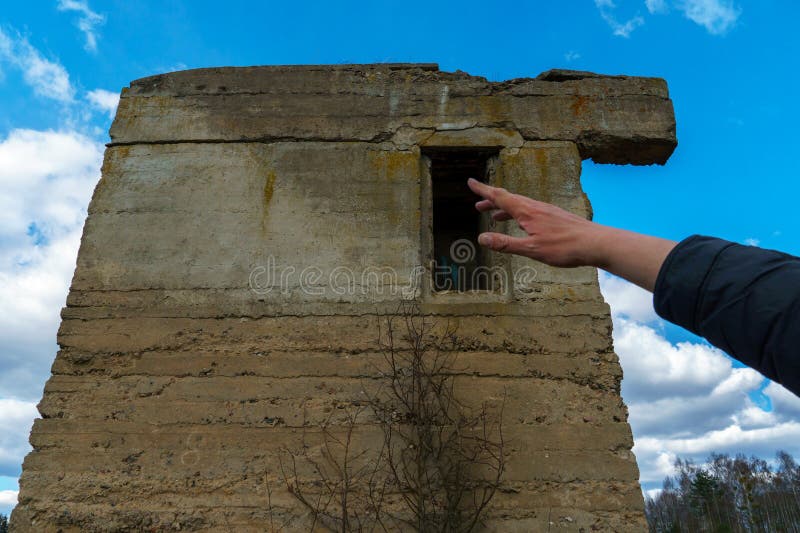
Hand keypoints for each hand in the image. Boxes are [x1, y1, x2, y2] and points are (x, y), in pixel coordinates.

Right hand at [468, 178, 677, 290]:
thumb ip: (505, 243)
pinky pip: (530, 211)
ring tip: (495, 217)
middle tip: (477, 205)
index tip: (470, 182)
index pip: (499, 197)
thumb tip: (481, 238)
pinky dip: (518, 214)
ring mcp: (546, 211)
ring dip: (505, 209)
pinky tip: (522, 225)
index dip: (483, 191)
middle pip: (508, 199)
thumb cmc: (564, 247)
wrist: (595, 243)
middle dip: (491, 201)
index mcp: (526, 212)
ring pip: (520, 206)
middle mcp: (535, 207)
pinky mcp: (554, 217)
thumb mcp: (530, 249)